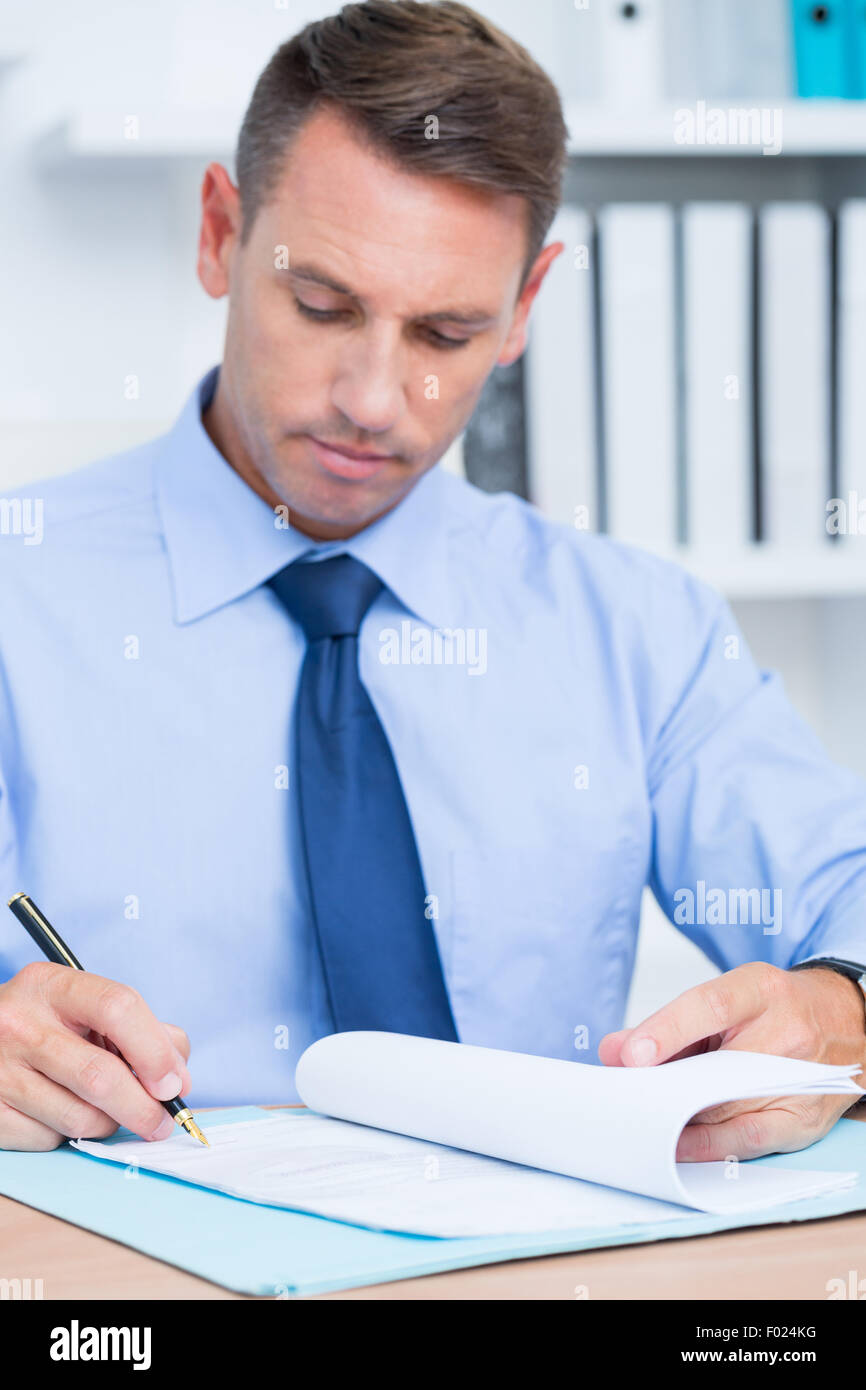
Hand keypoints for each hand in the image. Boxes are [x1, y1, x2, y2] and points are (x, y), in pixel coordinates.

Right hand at [0, 961, 192, 1151]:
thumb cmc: (46, 1024)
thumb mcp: (84, 1006)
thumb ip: (139, 1029)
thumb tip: (177, 1076)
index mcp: (51, 985)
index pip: (117, 1007)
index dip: (154, 1050)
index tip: (172, 1082)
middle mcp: (19, 1023)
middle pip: (99, 1075)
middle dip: (143, 1107)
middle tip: (162, 1121)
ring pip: (79, 1117)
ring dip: (109, 1124)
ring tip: (109, 1110)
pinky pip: (48, 1139)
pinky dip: (69, 1135)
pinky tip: (63, 1112)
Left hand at [599, 962, 865, 1161]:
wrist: (846, 1022)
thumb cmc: (775, 1009)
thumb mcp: (726, 998)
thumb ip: (669, 1024)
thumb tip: (615, 1051)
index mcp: (761, 990)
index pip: (710, 1006)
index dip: (666, 1032)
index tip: (631, 1056)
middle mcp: (787, 1032)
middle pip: (716, 1070)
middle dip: (664, 1088)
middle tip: (625, 1099)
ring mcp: (800, 1080)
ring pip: (728, 1111)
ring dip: (679, 1120)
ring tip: (642, 1122)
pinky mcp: (804, 1120)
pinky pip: (748, 1142)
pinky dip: (708, 1147)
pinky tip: (677, 1144)